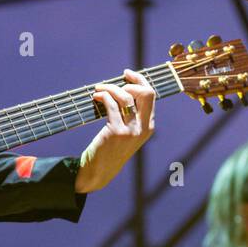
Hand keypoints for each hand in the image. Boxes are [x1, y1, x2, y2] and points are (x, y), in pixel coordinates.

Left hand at [74, 69, 155, 193]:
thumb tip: (121, 89)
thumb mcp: (127, 133)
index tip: (127, 74)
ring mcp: (131, 131)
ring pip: (126, 97)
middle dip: (133, 81)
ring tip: (99, 88)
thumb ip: (130, 116)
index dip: (140, 81)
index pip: (151, 96)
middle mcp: (143, 128)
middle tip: (118, 78)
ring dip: (111, 88)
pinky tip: (96, 97)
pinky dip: (103, 96)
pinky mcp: (116, 132)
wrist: (99, 171)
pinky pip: (111, 105)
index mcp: (149, 126)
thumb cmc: (110, 149)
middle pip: (146, 93)